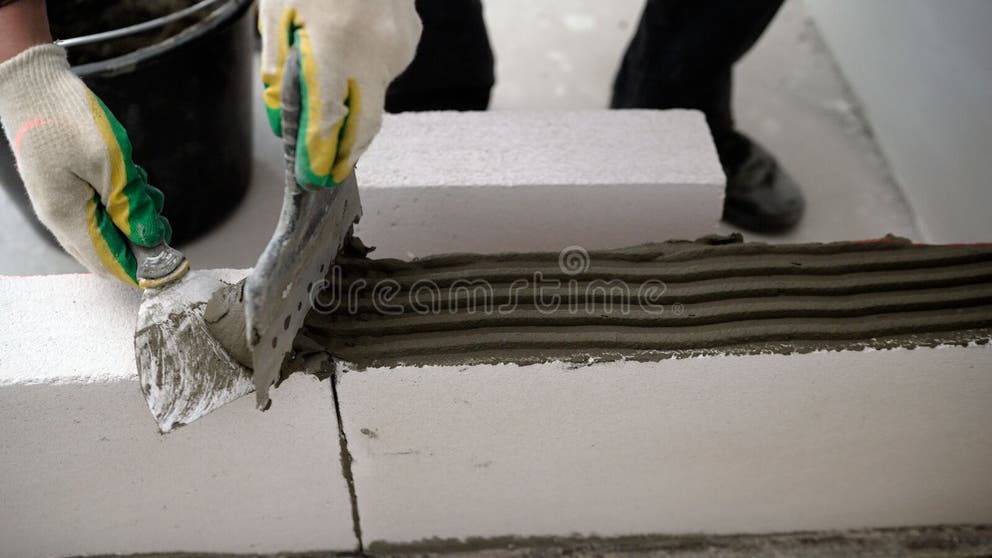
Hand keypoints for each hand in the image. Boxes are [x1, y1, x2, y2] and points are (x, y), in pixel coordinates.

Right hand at [0, 44, 173, 285]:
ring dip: (134, 217)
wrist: (31, 84)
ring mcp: (61, 204)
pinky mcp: (66, 189)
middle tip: (157, 211)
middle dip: (141, 240)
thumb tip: (149, 240)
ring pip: (108, 231)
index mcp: (68, 218)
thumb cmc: (66, 119)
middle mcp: (61, 219)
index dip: (143, 271)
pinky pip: (101, 211)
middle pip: (110, 253)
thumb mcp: (109, 163)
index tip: (173, 262)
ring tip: (142, 186)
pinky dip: (122, 201)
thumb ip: (130, 206)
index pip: (110, 266)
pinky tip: (130, 178)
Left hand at [259, 0, 421, 187]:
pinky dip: (365, 75)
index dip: (321, 155)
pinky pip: (385, 70)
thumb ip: (281, 65)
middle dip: (347, 153)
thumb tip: (282, 113)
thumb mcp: (279, 10)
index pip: (331, 119)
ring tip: (332, 107)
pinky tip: (350, 56)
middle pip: (367, 124)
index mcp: (337, 44)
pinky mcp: (411, 38)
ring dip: (354, 105)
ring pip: (375, 94)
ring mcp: (400, 46)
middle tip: (329, 170)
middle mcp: (376, 52)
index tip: (313, 178)